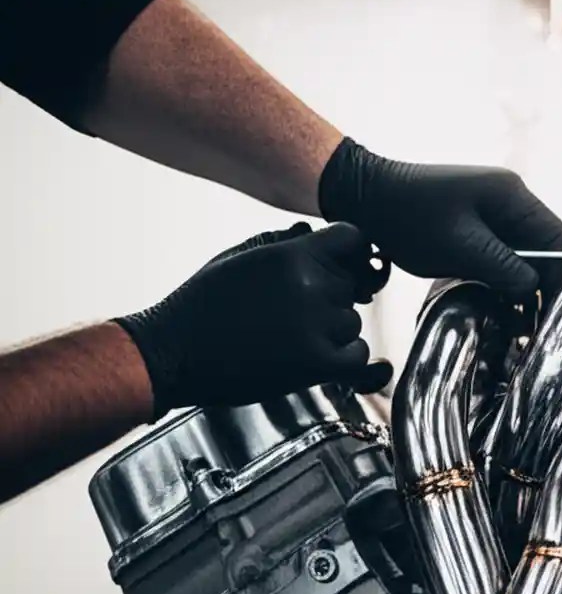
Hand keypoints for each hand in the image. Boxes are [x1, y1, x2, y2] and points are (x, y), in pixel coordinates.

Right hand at [116, 222, 391, 417]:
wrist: (172, 353)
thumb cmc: (202, 304)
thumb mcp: (240, 258)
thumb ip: (283, 242)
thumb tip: (312, 230)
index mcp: (292, 254)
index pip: (353, 239)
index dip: (350, 253)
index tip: (339, 267)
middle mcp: (310, 285)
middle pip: (351, 285)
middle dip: (331, 296)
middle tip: (293, 313)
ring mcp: (316, 324)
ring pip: (352, 321)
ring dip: (331, 330)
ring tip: (290, 337)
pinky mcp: (317, 363)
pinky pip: (356, 355)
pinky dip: (343, 359)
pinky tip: (317, 358)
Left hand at [317, 137, 561, 296]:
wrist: (363, 197)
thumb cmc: (409, 217)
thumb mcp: (461, 247)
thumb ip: (504, 268)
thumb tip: (535, 289)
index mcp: (512, 195)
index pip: (558, 237)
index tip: (558, 309)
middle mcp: (509, 200)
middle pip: (543, 248)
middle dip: (543, 284)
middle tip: (536, 321)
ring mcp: (491, 212)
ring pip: (523, 255)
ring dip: (521, 284)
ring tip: (517, 319)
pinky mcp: (474, 227)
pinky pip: (501, 255)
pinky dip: (502, 279)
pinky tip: (497, 302)